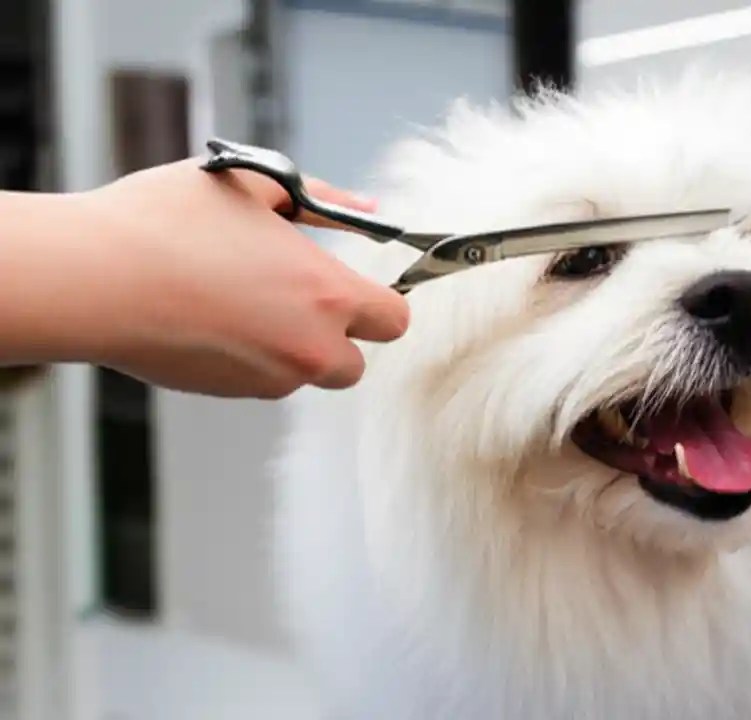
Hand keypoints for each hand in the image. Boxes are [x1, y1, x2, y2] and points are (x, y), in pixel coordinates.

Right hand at [72, 158, 408, 396]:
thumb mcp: (255, 184)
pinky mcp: (226, 393)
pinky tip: (209, 317)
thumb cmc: (167, 222)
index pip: (394, 321)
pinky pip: (258, 380)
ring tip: (238, 296)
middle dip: (339, 338)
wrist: (92, 277)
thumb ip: (323, 201)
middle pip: (356, 364)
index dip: (381, 302)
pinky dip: (248, 357)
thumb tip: (367, 209)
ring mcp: (268, 378)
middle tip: (298, 297)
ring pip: (303, 373)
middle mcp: (308, 347)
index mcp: (326, 295)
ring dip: (290, 347)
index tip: (357, 286)